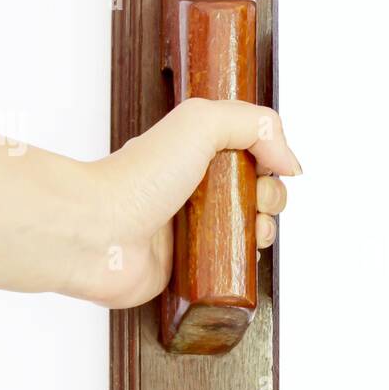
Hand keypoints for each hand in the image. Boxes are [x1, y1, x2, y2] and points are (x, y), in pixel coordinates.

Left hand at [66, 98, 300, 307]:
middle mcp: (194, 188)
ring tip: (251, 231)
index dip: (269, 160)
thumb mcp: (201, 123)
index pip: (251, 152)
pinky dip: (244, 262)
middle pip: (257, 193)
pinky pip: (231, 266)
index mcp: (195, 152)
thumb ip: (255, 125)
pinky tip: (240, 255)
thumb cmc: (137, 178)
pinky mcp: (191, 266)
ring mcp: (193, 229)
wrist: (99, 235)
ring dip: (264, 231)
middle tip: (253, 201)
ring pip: (250, 230)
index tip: (268, 167)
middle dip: (271, 197)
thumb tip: (289, 160)